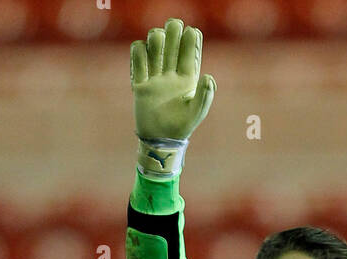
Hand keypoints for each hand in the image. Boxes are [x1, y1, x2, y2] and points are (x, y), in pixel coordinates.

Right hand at [131, 18, 215, 142]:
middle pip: (172, 41)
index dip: (191, 37)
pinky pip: (137, 57)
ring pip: (155, 45)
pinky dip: (138, 51)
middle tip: (174, 27)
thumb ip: (205, 96)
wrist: (159, 142)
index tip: (191, 33)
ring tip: (158, 42)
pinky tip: (143, 56)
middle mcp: (172, 73)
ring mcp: (156, 76)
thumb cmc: (180, 128)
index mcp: (188, 77)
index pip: (190, 50)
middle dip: (173, 29)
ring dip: (156, 38)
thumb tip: (209, 77)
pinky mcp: (140, 82)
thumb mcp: (196, 114)